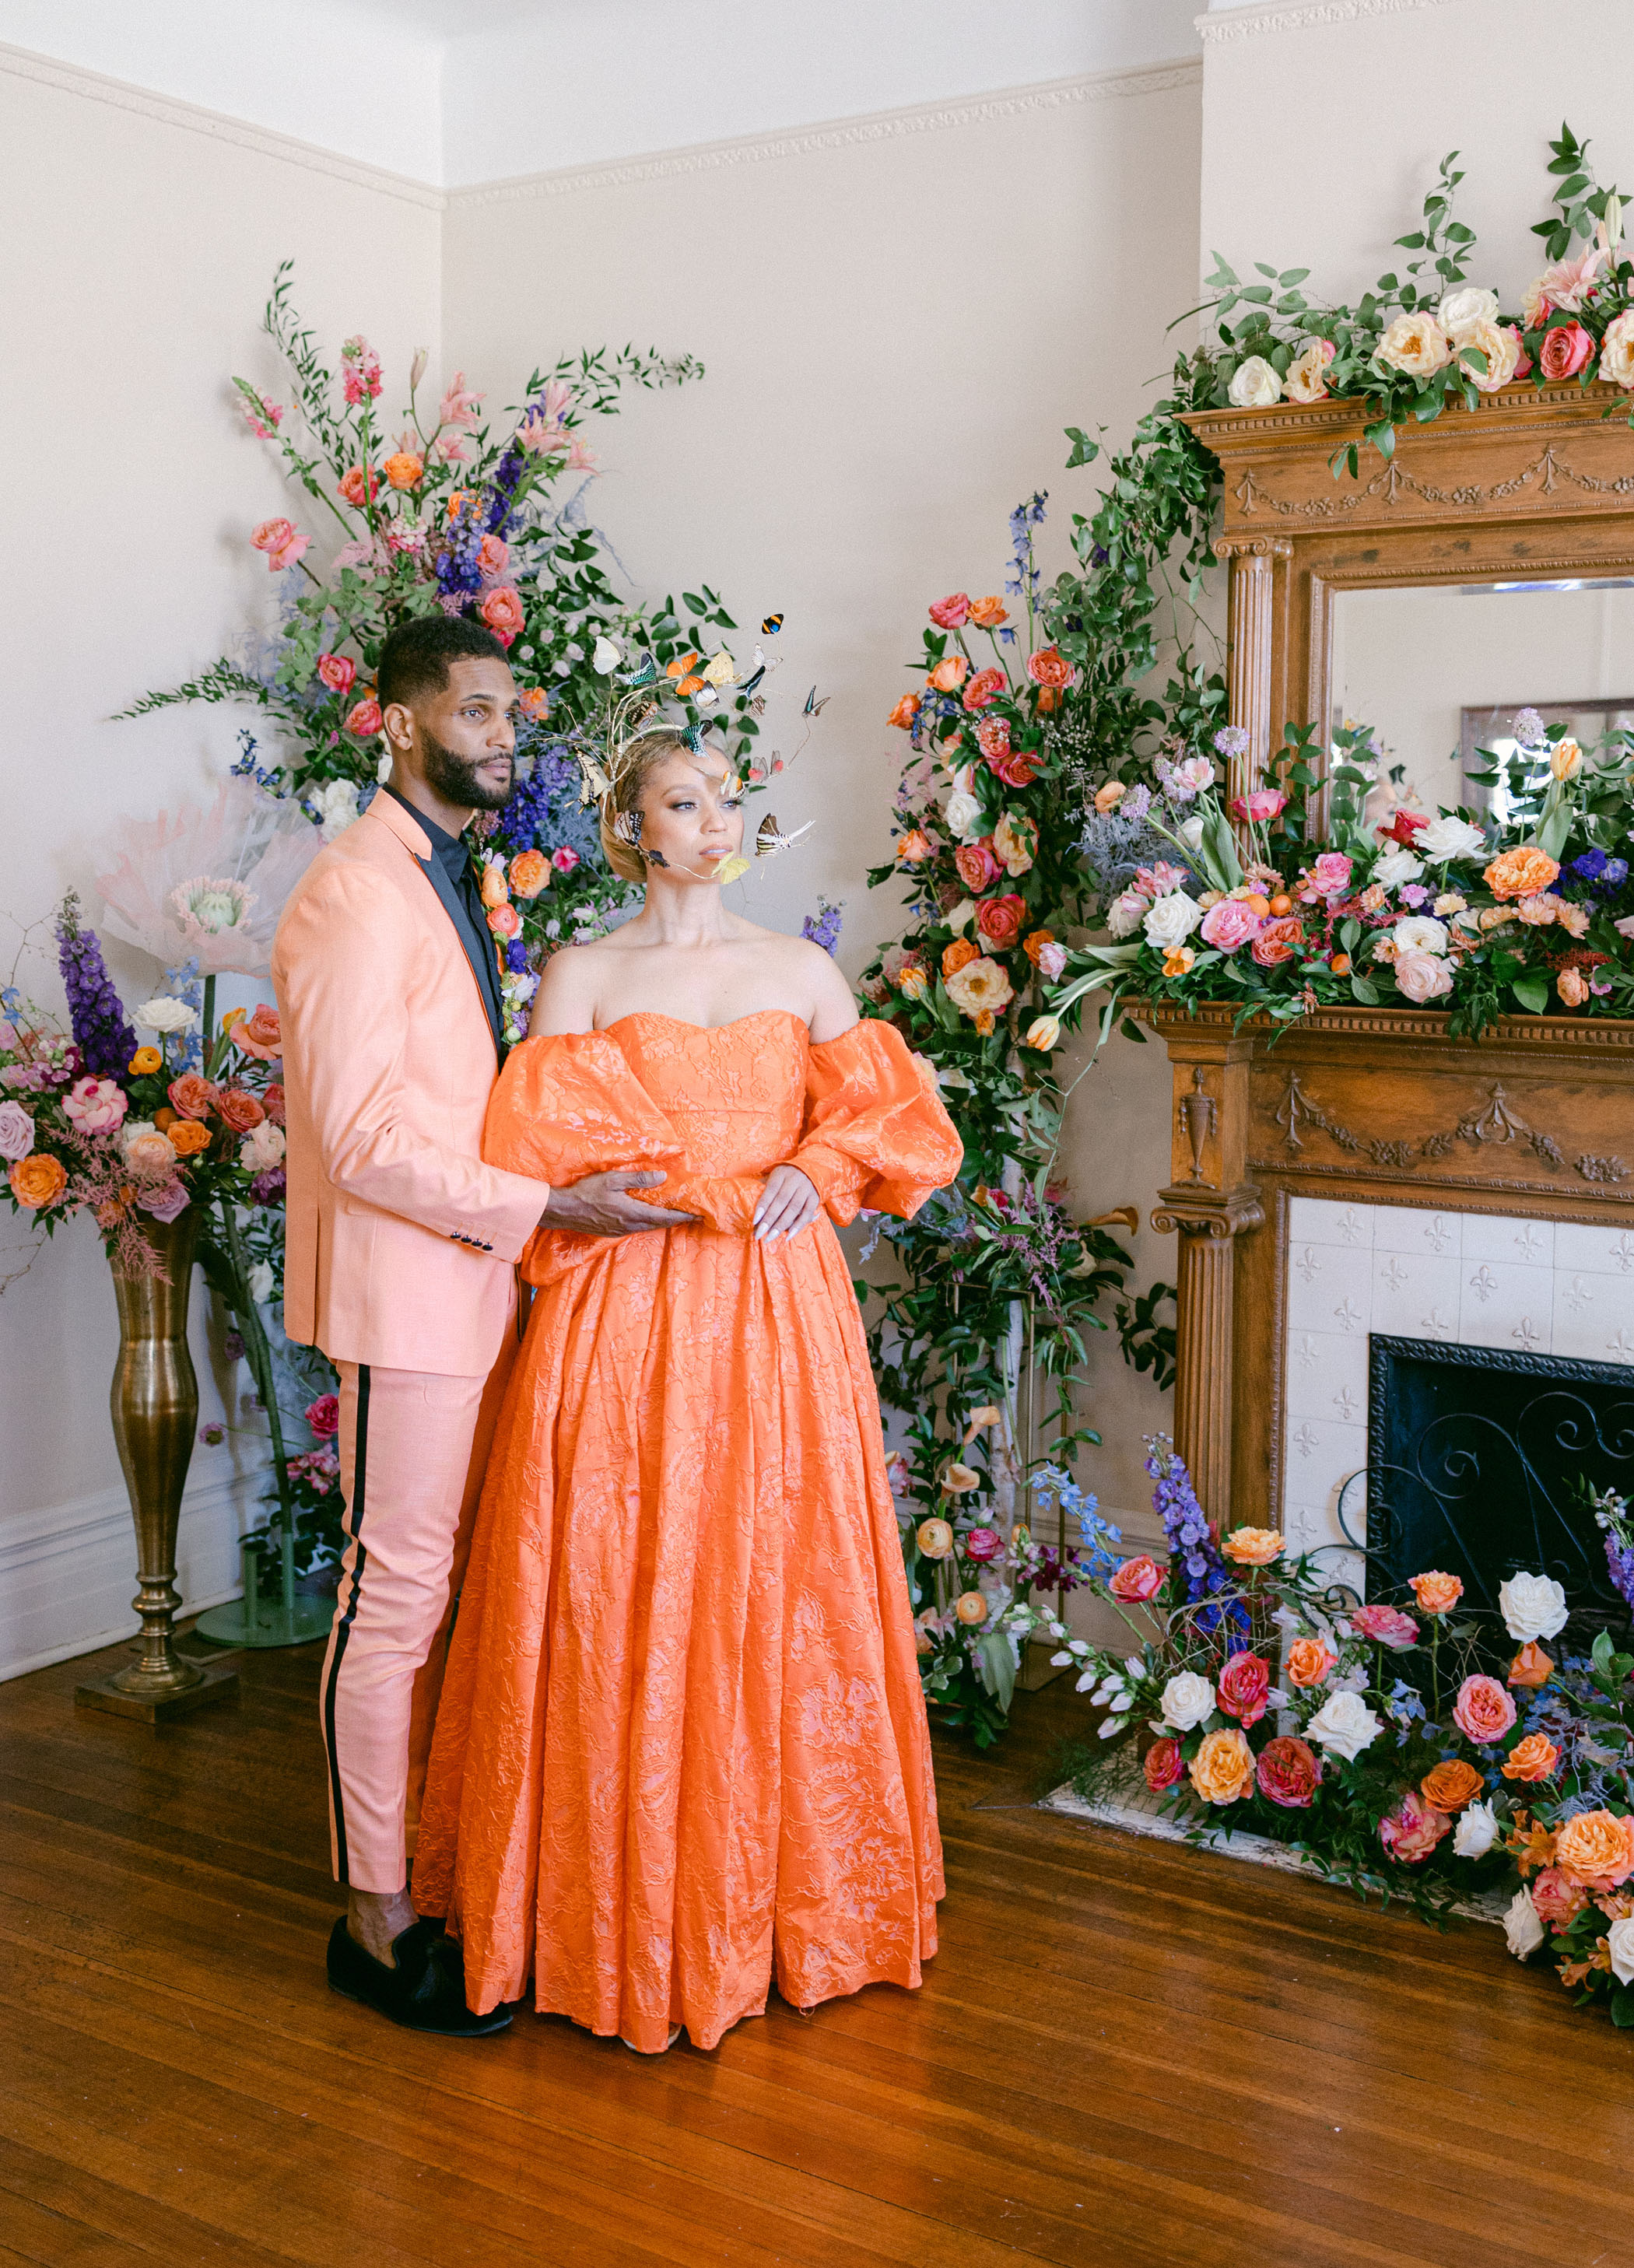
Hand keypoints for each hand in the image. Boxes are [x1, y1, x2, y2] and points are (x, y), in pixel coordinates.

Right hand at [543, 1169, 697, 1236]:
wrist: (564, 1211)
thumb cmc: (587, 1192)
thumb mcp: (613, 1180)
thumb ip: (638, 1179)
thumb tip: (662, 1177)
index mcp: (633, 1212)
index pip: (665, 1216)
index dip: (683, 1216)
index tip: (698, 1215)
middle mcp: (630, 1224)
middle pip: (660, 1224)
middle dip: (677, 1219)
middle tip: (692, 1214)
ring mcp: (622, 1230)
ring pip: (649, 1226)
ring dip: (663, 1221)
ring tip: (676, 1214)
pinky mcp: (613, 1231)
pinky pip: (638, 1227)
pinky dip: (650, 1222)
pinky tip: (650, 1216)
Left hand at [752, 1164, 819, 1242]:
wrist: (812, 1169)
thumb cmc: (786, 1177)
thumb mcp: (774, 1177)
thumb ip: (764, 1191)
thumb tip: (751, 1214)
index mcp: (781, 1173)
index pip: (770, 1190)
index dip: (762, 1206)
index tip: (754, 1221)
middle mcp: (795, 1179)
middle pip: (781, 1201)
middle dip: (769, 1219)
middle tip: (759, 1234)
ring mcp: (806, 1188)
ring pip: (794, 1209)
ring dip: (782, 1225)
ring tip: (770, 1237)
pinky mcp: (815, 1197)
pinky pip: (807, 1214)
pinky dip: (798, 1226)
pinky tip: (788, 1236)